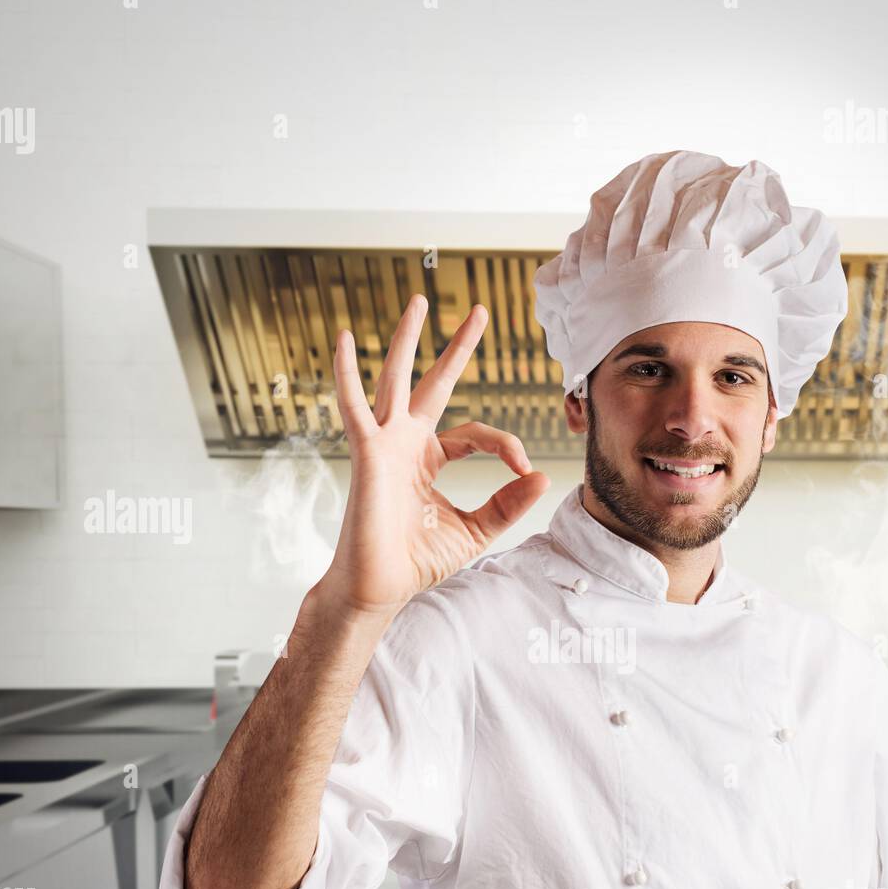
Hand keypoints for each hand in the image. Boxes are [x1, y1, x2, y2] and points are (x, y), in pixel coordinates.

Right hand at [317, 295, 549, 617]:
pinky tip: (344, 338)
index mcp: (428, 460)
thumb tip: (543, 478)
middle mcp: (405, 444)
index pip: (475, 434)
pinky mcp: (366, 453)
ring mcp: (383, 444)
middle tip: (479, 312)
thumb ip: (506, 504)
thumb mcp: (475, 530)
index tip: (525, 469)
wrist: (379, 588)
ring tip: (419, 301)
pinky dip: (347, 372)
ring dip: (407, 341)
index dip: (505, 446)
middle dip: (456, 349)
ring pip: (396, 380)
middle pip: (434, 384)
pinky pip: (354, 406)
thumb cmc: (415, 561)